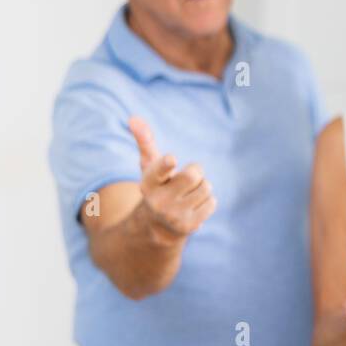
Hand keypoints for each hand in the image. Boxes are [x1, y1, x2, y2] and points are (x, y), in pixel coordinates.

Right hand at [127, 116, 215, 238]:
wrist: (157, 227)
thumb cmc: (157, 188)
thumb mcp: (150, 167)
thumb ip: (145, 142)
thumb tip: (133, 118)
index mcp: (148, 183)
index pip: (158, 170)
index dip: (166, 164)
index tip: (171, 159)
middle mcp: (158, 201)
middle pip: (193, 175)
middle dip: (196, 171)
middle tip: (188, 177)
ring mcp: (174, 215)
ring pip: (206, 187)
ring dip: (202, 187)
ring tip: (189, 194)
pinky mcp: (189, 226)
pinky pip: (212, 202)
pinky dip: (207, 201)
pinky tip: (194, 206)